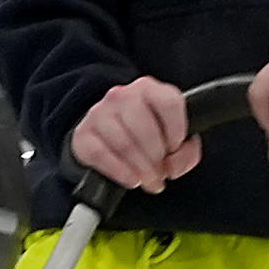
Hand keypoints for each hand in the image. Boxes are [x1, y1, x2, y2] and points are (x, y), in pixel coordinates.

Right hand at [68, 77, 197, 193]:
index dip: (177, 130)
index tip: (175, 148)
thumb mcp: (173, 138)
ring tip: (147, 180)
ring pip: (124, 144)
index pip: (169, 103)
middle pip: (145, 129)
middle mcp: (121, 96)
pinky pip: (101, 155)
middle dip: (156, 158)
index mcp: (148, 88)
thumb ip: (186, 151)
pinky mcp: (82, 134)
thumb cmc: (145, 136)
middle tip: (160, 174)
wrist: (107, 138)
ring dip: (140, 169)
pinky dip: (120, 171)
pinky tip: (131, 179)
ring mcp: (98, 114)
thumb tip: (173, 165)